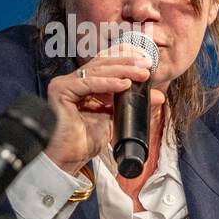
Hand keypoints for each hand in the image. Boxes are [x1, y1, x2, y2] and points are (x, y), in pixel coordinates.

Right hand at [42, 44, 166, 175]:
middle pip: (102, 65)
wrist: (69, 160)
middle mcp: (73, 81)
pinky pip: (88, 83)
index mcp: (84, 85)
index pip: (105, 65)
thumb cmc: (85, 141)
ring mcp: (65, 84)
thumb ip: (132, 104)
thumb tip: (158, 95)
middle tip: (147, 65)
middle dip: (127, 63)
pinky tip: (124, 84)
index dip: (124, 59)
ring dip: (122, 71)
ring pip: (97, 71)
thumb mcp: (115, 118)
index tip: (146, 61)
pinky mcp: (61, 90)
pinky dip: (108, 83)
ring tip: (141, 74)